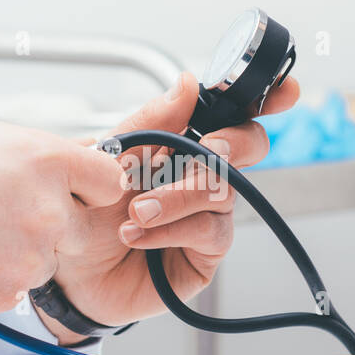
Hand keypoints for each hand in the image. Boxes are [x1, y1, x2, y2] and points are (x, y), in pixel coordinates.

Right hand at [0, 117, 124, 321]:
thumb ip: (42, 150)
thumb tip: (83, 153)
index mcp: (46, 163)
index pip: (111, 181)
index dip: (93, 187)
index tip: (78, 191)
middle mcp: (47, 212)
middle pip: (78, 227)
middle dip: (51, 224)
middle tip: (2, 215)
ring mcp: (30, 260)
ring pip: (45, 262)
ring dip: (20, 254)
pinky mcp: (9, 296)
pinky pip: (17, 289)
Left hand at [45, 71, 299, 329]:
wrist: (67, 271)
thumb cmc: (86, 211)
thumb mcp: (106, 158)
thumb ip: (148, 122)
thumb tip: (188, 83)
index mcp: (181, 142)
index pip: (230, 112)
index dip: (265, 98)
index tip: (287, 92)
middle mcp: (203, 175)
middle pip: (249, 146)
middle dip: (231, 144)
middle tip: (204, 149)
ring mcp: (208, 214)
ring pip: (222, 190)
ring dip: (178, 197)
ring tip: (136, 212)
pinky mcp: (206, 253)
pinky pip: (209, 231)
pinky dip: (172, 228)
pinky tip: (138, 235)